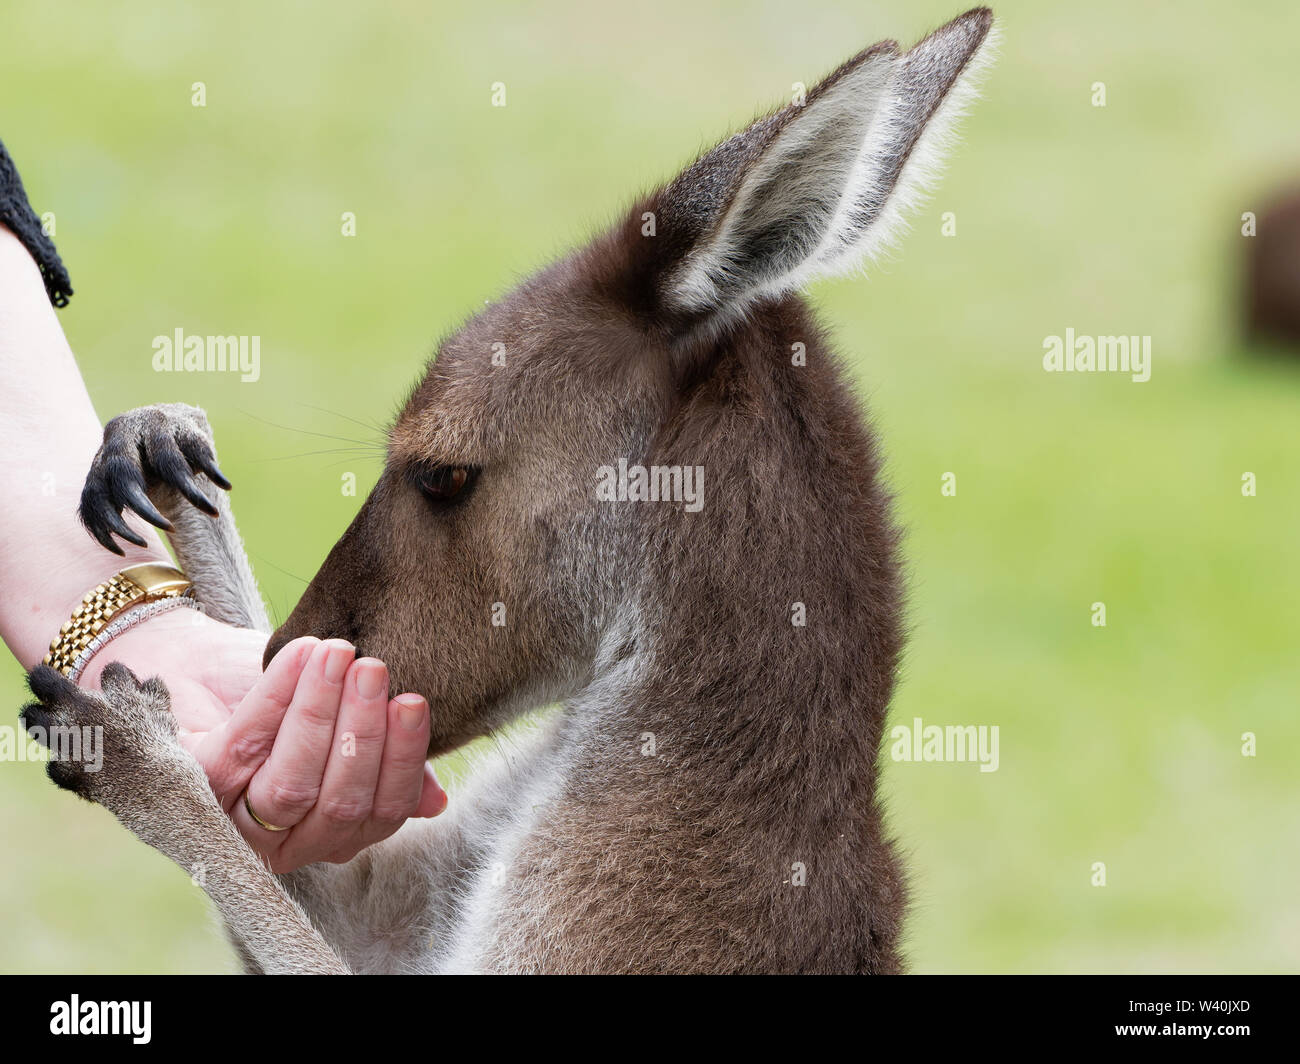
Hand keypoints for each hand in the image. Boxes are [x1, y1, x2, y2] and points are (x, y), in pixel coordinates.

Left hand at [81, 607, 445, 871]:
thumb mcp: (344, 724)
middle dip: (364, 734)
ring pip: (293, 785)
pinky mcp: (193, 784)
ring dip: (322, 714)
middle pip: (342, 805)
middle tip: (374, 670)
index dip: (402, 762)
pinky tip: (301, 653)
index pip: (382, 813)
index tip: (413, 702)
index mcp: (330, 833)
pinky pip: (247, 745)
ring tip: (340, 654)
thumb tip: (435, 799)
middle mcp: (284, 841)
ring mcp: (234, 820)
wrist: (197, 663)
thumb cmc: (283, 694)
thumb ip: (385, 760)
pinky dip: (279, 695)